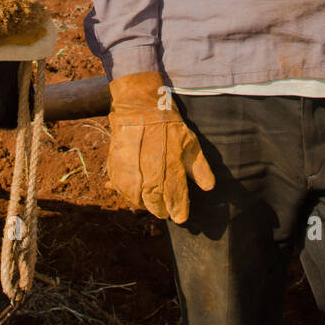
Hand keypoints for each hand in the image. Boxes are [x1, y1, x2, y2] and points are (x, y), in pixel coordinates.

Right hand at [106, 70, 215, 222]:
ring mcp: (130, 174)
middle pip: (155, 205)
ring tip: (150, 197)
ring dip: (144, 202)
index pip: (176, 201)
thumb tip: (209, 187)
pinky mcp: (115, 169)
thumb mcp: (190, 143)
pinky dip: (128, 192)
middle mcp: (150, 176)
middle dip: (161, 209)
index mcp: (171, 170)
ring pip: (137, 201)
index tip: (181, 217)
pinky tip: (134, 187)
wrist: (138, 106)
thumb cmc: (167, 125)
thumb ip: (199, 168)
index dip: (179, 211)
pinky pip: (121, 190)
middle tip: (165, 209)